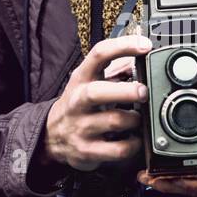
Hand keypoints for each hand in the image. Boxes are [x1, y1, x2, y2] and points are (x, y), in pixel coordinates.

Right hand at [43, 33, 151, 171]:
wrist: (51, 136)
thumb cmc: (78, 104)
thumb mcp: (90, 81)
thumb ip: (116, 69)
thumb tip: (141, 57)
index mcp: (82, 78)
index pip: (99, 54)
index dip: (123, 46)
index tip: (145, 45)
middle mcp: (78, 101)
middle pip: (98, 92)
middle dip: (125, 91)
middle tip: (143, 92)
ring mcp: (81, 127)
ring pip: (114, 122)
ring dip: (134, 119)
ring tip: (138, 118)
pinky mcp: (87, 150)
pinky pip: (118, 150)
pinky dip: (133, 145)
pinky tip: (135, 139)